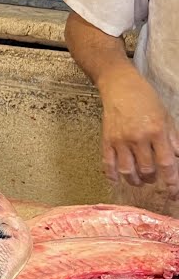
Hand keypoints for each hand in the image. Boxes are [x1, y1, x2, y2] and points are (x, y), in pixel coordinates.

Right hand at [99, 67, 178, 198]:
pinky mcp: (107, 140)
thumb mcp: (166, 118)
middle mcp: (138, 138)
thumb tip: (178, 159)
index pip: (167, 164)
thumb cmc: (145, 99)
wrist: (120, 86)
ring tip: (140, 181)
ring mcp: (120, 140)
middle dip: (153, 179)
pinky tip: (118, 179)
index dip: (172, 182)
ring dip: (136, 180)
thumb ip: (173, 140)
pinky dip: (113, 175)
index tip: (174, 192)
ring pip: (128, 171)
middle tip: (155, 179)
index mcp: (157, 131)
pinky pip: (109, 163)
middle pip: (147, 170)